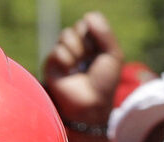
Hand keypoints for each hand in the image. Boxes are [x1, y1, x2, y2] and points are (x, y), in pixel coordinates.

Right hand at [41, 12, 124, 128]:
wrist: (91, 104)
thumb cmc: (104, 82)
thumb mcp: (113, 54)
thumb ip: (104, 33)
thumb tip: (89, 14)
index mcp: (91, 43)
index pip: (87, 23)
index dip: (94, 33)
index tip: (99, 50)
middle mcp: (76, 47)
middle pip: (76, 27)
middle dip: (85, 42)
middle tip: (88, 59)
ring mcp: (63, 55)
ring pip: (65, 35)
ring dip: (76, 50)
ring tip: (78, 66)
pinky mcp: (51, 65)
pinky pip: (56, 51)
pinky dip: (66, 60)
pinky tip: (69, 72)